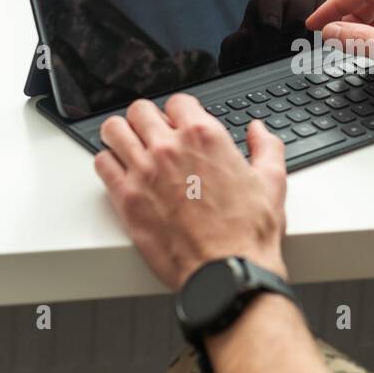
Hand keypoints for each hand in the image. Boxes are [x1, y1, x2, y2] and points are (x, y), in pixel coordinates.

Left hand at [94, 95, 288, 291]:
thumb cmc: (248, 233)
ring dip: (121, 135)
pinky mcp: (126, 198)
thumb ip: (266, 147)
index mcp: (205, 137)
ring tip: (130, 147)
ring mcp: (144, 172)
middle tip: (153, 135)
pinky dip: (108, 163)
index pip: (178, 101)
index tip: (180, 125)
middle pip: (140, 110)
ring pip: (113, 130)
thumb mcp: (271, 182)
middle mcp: (170, 148)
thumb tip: (259, 131)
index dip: (180, 112)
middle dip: (147, 119)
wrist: (226, 271)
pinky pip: (102, 163)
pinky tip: (121, 172)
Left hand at [218, 0, 335, 72]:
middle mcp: (290, 4)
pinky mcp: (333, 22)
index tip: (270, 26)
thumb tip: (244, 36)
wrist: (269, 82)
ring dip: (322, 16)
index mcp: (264, 6)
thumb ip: (233, 48)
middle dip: (298, 12)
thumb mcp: (234, 60)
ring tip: (315, 42)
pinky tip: (331, 44)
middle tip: (294, 36)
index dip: (271, 8)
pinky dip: (339, 23)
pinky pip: (342, 12)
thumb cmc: (250, 67)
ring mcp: (314, 12)